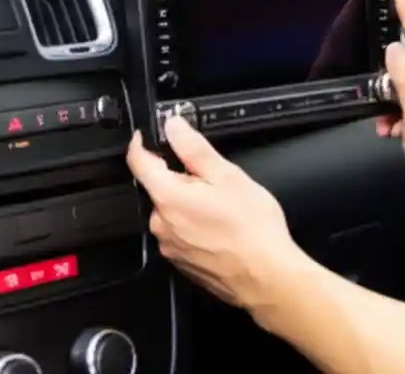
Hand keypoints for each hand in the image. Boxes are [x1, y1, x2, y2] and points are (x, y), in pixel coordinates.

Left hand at [126, 119, 306, 310]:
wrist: (266, 277)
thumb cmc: (252, 229)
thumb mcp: (227, 176)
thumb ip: (194, 148)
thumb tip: (173, 126)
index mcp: (168, 197)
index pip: (138, 162)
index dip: (141, 143)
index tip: (147, 135)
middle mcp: (161, 224)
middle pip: (159, 188)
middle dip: (180, 179)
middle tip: (213, 181)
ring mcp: (170, 247)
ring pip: (172, 213)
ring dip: (189, 204)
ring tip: (224, 210)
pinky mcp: (181, 263)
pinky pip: (180, 234)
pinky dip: (195, 227)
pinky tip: (222, 229)